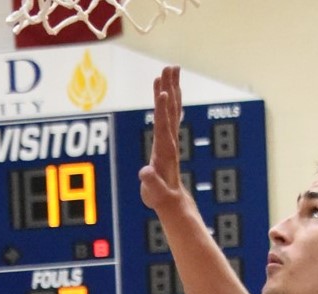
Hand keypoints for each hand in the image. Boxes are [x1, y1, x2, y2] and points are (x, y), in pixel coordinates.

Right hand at [138, 66, 189, 211]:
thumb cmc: (160, 196)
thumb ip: (150, 183)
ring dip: (171, 88)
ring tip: (170, 69)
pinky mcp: (167, 140)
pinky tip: (169, 90)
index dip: (163, 110)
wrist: (171, 200)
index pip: (164, 126)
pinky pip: (169, 115)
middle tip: (170, 68)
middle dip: (170, 88)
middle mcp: (170, 140)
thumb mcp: (154, 192)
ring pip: (172, 109)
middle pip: (171, 110)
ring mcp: (170, 139)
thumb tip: (145, 172)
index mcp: (165, 150)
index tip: (163, 91)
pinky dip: (169, 100)